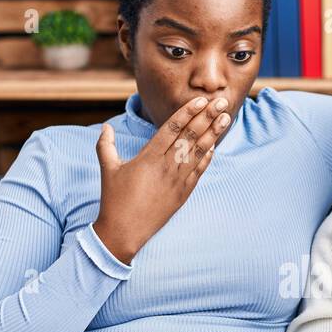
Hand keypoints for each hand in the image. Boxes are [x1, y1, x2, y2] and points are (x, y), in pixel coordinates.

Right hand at [91, 95, 231, 263]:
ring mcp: (177, 181)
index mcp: (148, 157)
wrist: (125, 231)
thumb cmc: (114, 200)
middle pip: (191, 136)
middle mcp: (166, 166)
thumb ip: (105, 145)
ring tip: (226, 118)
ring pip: (199, 151)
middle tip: (221, 101)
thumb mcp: (108, 169)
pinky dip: (207, 157)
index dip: (188, 112)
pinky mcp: (183, 194)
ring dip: (214, 133)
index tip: (201, 100)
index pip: (173, 128)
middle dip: (207, 117)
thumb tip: (105, 127)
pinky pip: (199, 171)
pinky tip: (214, 145)